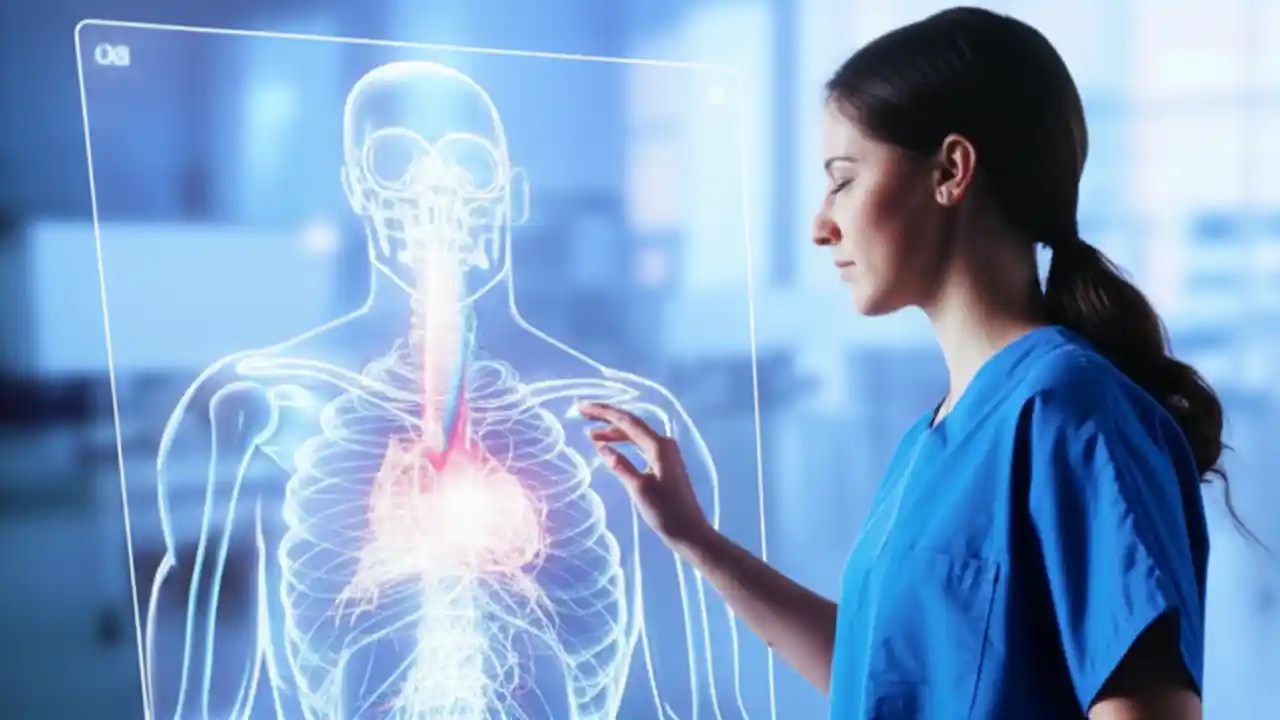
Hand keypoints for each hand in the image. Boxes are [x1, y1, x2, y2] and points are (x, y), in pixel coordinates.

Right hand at [579, 402, 712, 550]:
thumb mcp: (638, 489)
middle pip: (631, 423)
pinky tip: (611, 446)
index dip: (603, 412)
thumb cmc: (665, 512)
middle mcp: (664, 444)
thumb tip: (601, 446)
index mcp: (658, 446)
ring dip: (614, 431)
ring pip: (635, 434)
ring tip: (592, 435)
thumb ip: (620, 466)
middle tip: (583, 414)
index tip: (582, 408)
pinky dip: (624, 442)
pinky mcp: (665, 463)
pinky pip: (640, 444)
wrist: (689, 531)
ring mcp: (666, 452)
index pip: (627, 421)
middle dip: (607, 417)